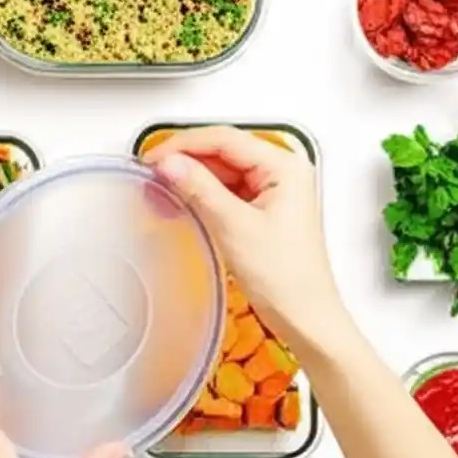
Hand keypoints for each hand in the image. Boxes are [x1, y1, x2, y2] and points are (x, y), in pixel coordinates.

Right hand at [139, 126, 343, 344]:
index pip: (225, 139)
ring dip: (192, 177)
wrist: (305, 317)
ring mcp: (274, 191)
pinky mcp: (264, 210)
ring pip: (222, 171)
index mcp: (285, 167)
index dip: (183, 144)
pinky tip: (182, 200)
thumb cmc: (284, 276)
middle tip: (151, 172)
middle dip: (186, 159)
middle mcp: (282, 172)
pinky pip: (227, 191)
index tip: (152, 158)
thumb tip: (168, 163)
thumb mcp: (234, 226)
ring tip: (161, 186)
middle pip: (223, 151)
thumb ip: (199, 188)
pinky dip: (202, 194)